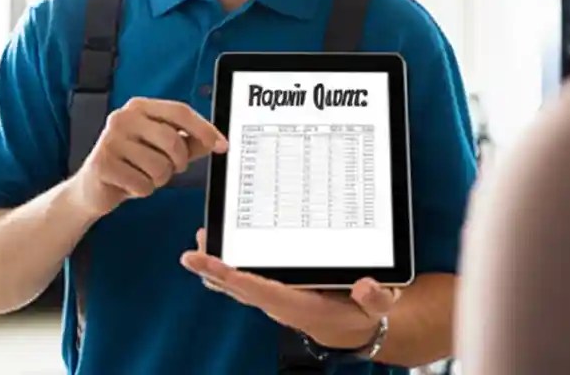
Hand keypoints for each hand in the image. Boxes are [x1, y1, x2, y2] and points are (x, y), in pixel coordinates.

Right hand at [75, 98, 227, 218]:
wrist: (92, 187)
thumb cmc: (131, 164)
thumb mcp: (163, 150)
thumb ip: (190, 143)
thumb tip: (217, 141)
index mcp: (140, 107)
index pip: (180, 111)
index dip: (204, 129)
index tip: (222, 144)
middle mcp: (123, 118)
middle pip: (173, 140)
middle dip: (178, 162)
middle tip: (169, 168)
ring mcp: (110, 140)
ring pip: (159, 166)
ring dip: (158, 179)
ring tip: (143, 175)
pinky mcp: (102, 164)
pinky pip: (143, 184)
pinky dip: (143, 190)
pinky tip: (129, 184)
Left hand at [181, 228, 399, 350]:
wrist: (355, 328)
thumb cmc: (363, 313)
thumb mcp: (378, 306)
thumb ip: (376, 298)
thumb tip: (366, 287)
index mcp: (300, 306)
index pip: (260, 289)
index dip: (233, 276)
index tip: (209, 263)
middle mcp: (279, 303)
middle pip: (239, 287)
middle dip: (213, 270)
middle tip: (191, 252)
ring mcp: (273, 298)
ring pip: (237, 284)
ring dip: (215, 268)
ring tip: (198, 242)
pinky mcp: (272, 292)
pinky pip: (243, 281)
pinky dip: (226, 267)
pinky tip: (215, 250)